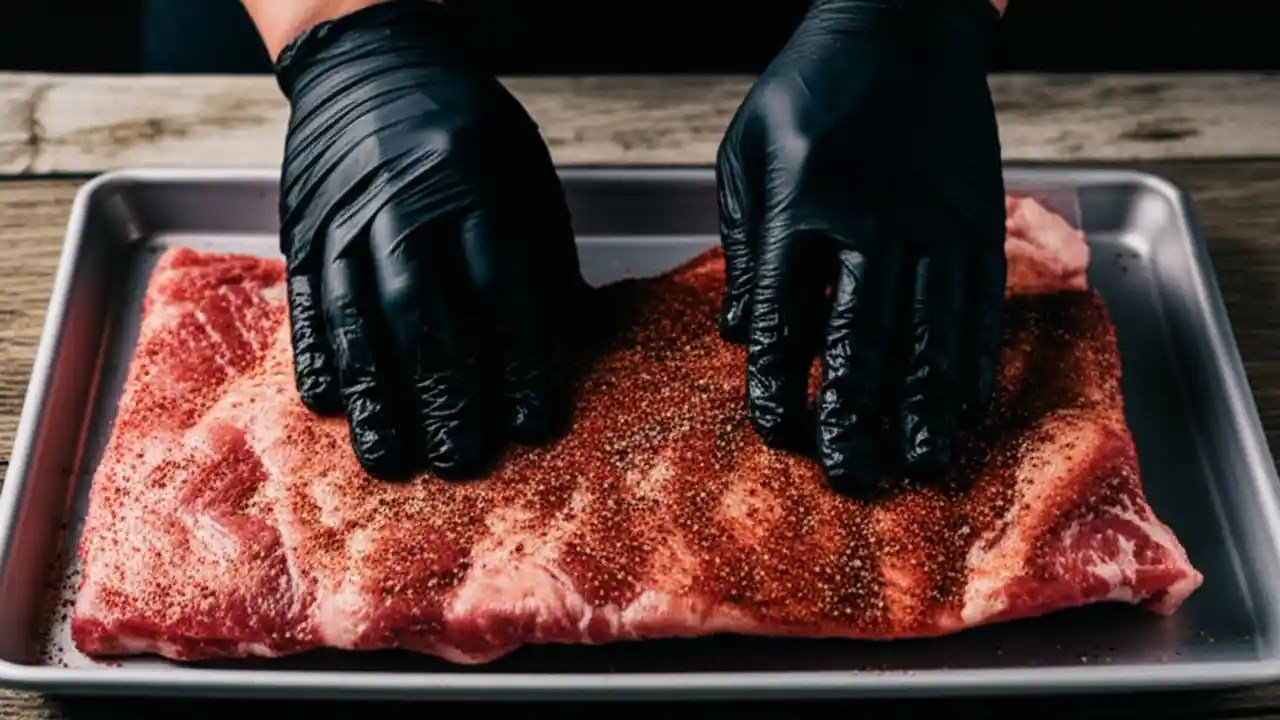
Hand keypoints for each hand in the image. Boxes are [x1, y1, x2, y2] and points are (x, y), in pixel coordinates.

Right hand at [273, 1, 588, 479]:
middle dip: (444, 394)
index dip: (519, 364)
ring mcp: (344, 216)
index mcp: (475, 183)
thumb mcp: (522, 173)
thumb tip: (556, 344)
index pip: (502, 290)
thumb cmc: (463, 127)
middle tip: (461, 458)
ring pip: (358, 317)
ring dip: (376, 395)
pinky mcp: (303, 228)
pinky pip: (306, 300)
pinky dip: (317, 355)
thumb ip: (538, 254)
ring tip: (391, 457)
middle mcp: (404, 202)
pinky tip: (334, 404)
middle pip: (425, 312)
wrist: (372, 63)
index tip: (534, 423)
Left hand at [715, 0, 1006, 494]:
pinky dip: (972, 359)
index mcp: (801, 203)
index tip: (776, 431)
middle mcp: (872, 219)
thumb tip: (741, 335)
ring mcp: (934, 221)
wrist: (902, 20)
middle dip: (855, 415)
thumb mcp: (746, 152)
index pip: (785, 316)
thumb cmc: (809, 88)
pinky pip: (978, 302)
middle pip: (862, 339)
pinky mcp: (978, 218)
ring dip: (922, 405)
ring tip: (919, 463)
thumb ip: (745, 246)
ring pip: (929, 332)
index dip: (780, 382)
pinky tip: (965, 404)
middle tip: (850, 476)